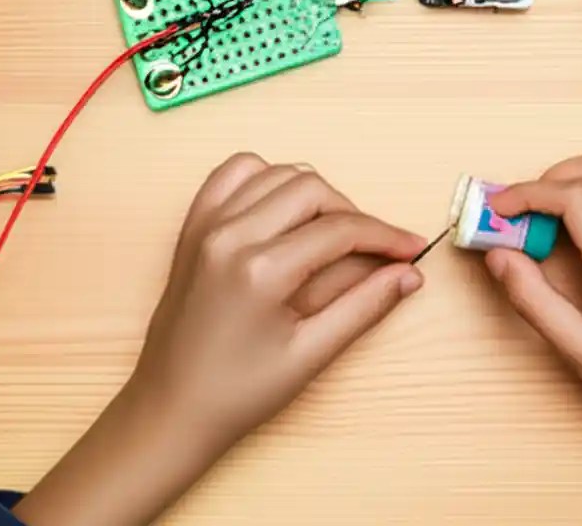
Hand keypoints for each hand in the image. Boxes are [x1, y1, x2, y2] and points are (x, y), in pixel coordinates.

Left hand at [136, 153, 427, 444]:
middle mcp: (229, 236)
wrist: (170, 408)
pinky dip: (265, 179)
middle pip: (311, 189)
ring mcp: (205, 227)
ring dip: (313, 194)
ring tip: (332, 232)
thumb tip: (409, 275)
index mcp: (260, 271)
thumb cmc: (236, 392)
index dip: (385, 236)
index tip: (411, 248)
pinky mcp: (192, 228)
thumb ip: (363, 307)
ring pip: (275, 173)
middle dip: (353, 213)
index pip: (340, 230)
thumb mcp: (310, 355)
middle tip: (374, 248)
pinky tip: (284, 209)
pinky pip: (232, 175)